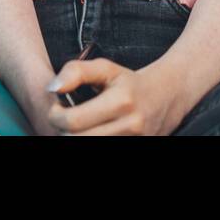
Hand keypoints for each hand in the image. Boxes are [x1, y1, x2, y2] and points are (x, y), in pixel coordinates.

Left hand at [44, 57, 189, 135]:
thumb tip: (52, 88)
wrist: (167, 96)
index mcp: (121, 101)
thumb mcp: (106, 68)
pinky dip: (90, 142)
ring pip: (89, 147)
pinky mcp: (137, 148)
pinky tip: (90, 132)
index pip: (74, 121)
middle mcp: (130, 125)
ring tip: (76, 127)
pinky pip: (103, 152)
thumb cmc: (130, 82)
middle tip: (62, 120)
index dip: (56, 116)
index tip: (55, 109)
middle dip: (62, 131)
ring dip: (75, 138)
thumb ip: (76, 72)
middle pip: (77, 140)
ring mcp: (135, 141)